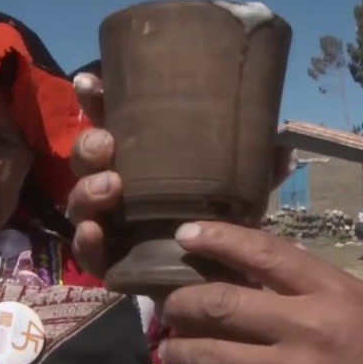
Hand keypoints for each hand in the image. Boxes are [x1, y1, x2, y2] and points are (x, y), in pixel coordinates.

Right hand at [66, 72, 294, 276]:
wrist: (219, 280)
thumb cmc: (222, 220)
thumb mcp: (242, 188)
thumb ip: (259, 167)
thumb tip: (283, 147)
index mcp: (142, 155)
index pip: (111, 118)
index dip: (96, 97)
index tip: (89, 82)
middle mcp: (117, 181)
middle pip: (87, 155)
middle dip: (89, 144)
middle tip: (108, 143)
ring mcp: (109, 221)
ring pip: (80, 200)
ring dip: (87, 189)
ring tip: (109, 187)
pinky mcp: (110, 260)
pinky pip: (88, 251)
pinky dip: (87, 241)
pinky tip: (94, 232)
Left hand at [158, 222, 362, 363]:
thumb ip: (315, 286)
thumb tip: (256, 268)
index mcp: (332, 291)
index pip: (262, 251)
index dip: (216, 238)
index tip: (184, 233)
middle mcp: (308, 327)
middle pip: (220, 304)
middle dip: (181, 304)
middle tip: (169, 307)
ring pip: (209, 357)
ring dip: (180, 353)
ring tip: (172, 351)